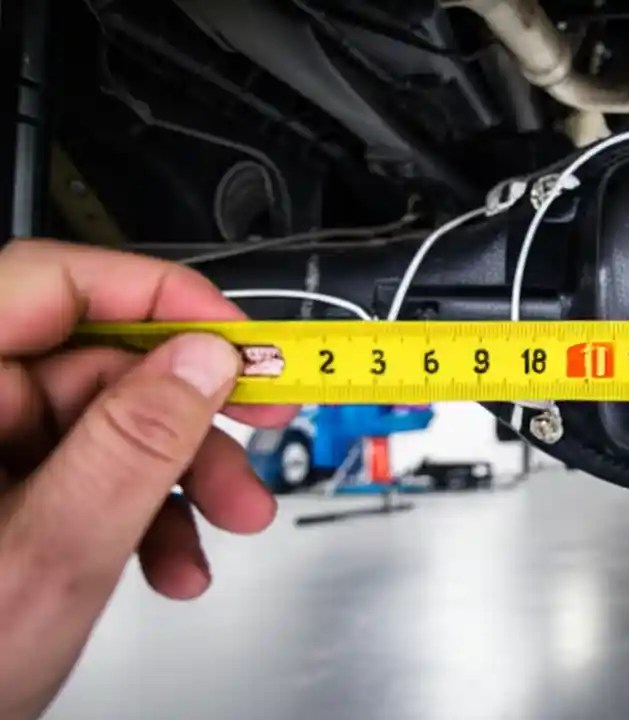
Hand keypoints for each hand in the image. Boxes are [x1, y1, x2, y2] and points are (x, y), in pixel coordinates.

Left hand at [0, 239, 294, 717]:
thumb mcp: (52, 553)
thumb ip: (132, 445)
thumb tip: (202, 360)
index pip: (53, 283)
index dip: (156, 296)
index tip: (236, 338)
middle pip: (96, 363)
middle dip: (191, 414)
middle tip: (265, 424)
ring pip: (108, 425)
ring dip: (181, 475)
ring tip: (229, 524)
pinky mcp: (1, 492)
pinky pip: (90, 474)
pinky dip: (144, 512)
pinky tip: (173, 560)